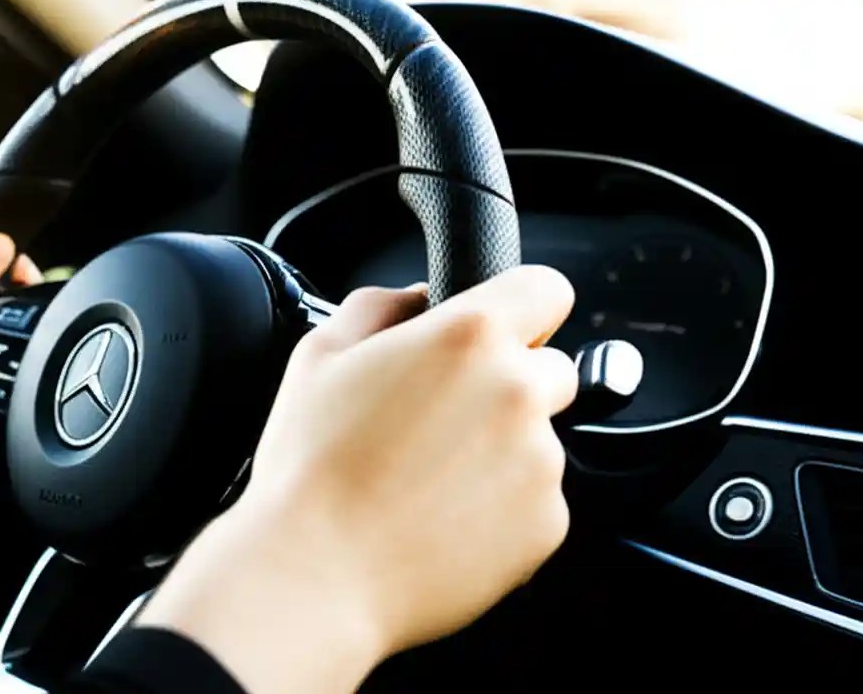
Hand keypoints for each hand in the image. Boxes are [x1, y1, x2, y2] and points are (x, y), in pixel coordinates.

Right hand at [137, 266, 576, 692]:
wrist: (315, 572)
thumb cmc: (309, 466)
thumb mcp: (320, 355)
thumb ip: (380, 306)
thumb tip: (417, 299)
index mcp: (470, 337)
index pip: (547, 289)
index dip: (523, 307)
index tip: (503, 331)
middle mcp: (519, 393)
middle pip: (554, 370)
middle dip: (511, 384)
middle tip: (442, 419)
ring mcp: (541, 463)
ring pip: (541, 441)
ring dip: (501, 451)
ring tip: (426, 481)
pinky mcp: (546, 525)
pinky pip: (536, 502)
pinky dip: (501, 508)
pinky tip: (440, 518)